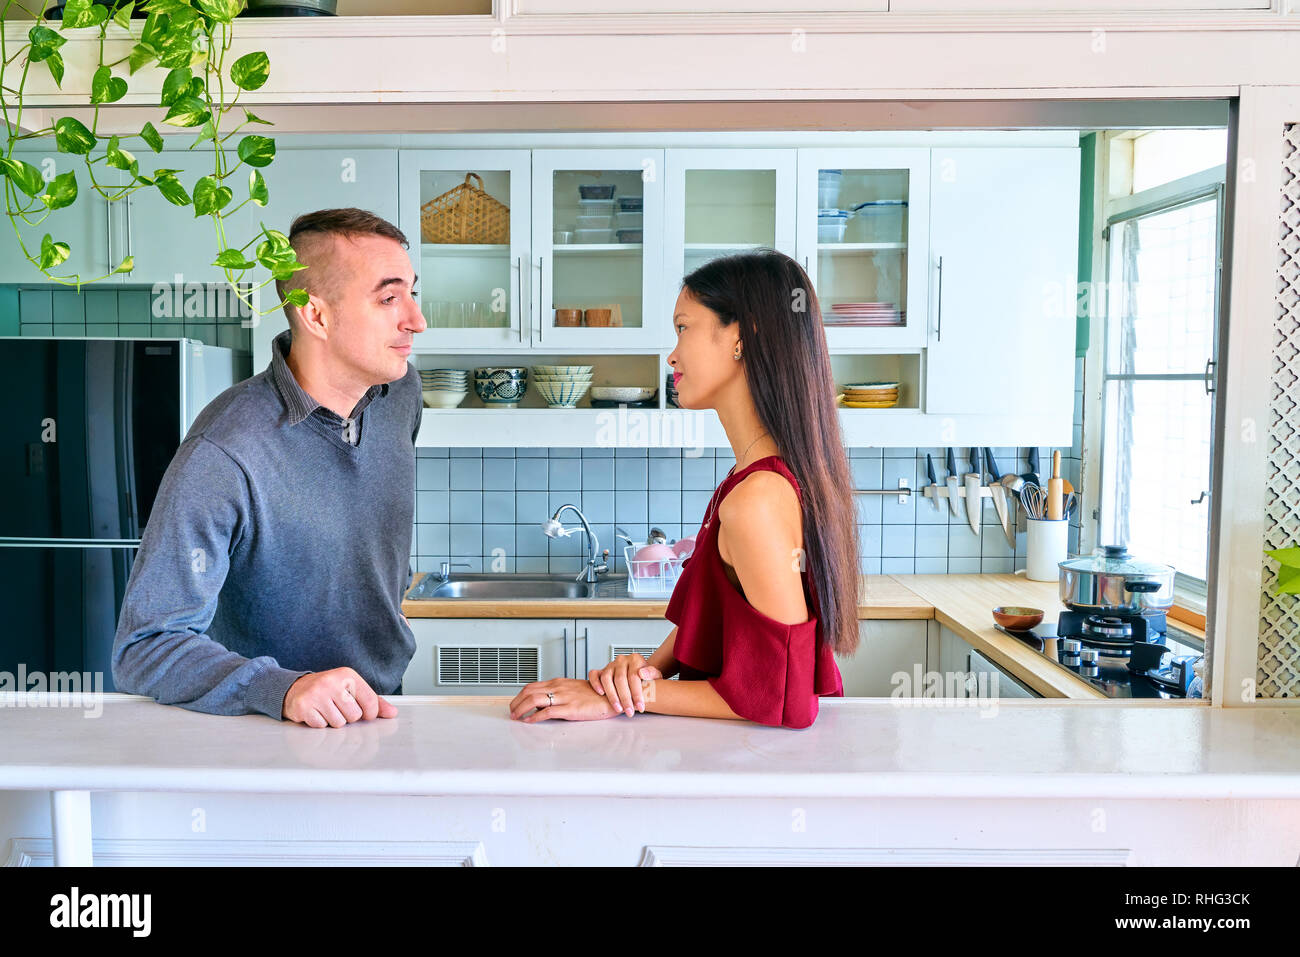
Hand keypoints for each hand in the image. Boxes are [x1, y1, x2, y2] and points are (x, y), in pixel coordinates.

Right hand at [282, 668, 397, 727]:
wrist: (295, 689)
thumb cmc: (328, 691)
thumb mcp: (351, 690)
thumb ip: (373, 701)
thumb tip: (392, 713)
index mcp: (348, 675)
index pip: (370, 701)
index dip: (370, 713)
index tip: (364, 713)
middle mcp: (332, 682)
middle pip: (354, 715)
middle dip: (348, 717)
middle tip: (338, 708)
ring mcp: (317, 694)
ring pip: (339, 723)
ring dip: (333, 721)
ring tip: (326, 710)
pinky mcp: (304, 706)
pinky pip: (322, 726)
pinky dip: (320, 723)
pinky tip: (316, 713)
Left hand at [509, 678, 622, 722]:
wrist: (612, 697)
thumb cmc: (594, 696)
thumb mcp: (572, 691)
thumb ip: (557, 695)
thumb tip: (541, 705)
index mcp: (559, 682)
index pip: (532, 686)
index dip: (519, 695)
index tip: (514, 704)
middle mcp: (559, 687)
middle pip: (529, 691)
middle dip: (516, 702)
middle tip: (511, 712)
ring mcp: (564, 697)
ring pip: (534, 699)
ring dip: (521, 709)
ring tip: (516, 717)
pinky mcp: (570, 708)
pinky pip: (547, 711)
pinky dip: (535, 717)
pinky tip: (530, 721)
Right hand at [587, 653, 662, 715]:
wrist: (639, 674)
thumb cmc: (646, 678)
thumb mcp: (655, 675)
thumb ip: (652, 673)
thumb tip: (642, 673)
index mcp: (635, 659)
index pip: (634, 677)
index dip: (637, 693)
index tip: (640, 706)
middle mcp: (621, 660)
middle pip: (620, 679)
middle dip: (625, 698)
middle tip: (629, 711)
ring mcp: (610, 665)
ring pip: (606, 678)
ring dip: (612, 695)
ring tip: (618, 708)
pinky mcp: (601, 670)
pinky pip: (594, 675)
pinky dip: (595, 684)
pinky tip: (601, 693)